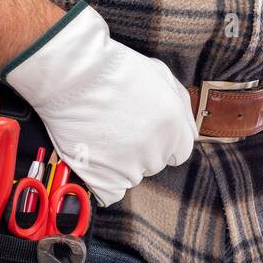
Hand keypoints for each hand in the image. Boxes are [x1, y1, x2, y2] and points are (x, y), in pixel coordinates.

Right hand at [3, 1, 195, 205]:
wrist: (72, 75)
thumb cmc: (113, 69)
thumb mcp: (161, 75)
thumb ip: (181, 107)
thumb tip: (189, 130)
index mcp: (173, 127)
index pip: (180, 152)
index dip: (163, 142)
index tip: (147, 134)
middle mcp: (156, 150)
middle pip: (154, 164)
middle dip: (141, 151)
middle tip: (119, 129)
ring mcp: (130, 166)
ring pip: (133, 177)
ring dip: (121, 164)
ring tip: (103, 137)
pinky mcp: (103, 177)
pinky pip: (111, 192)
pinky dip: (103, 181)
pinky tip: (96, 159)